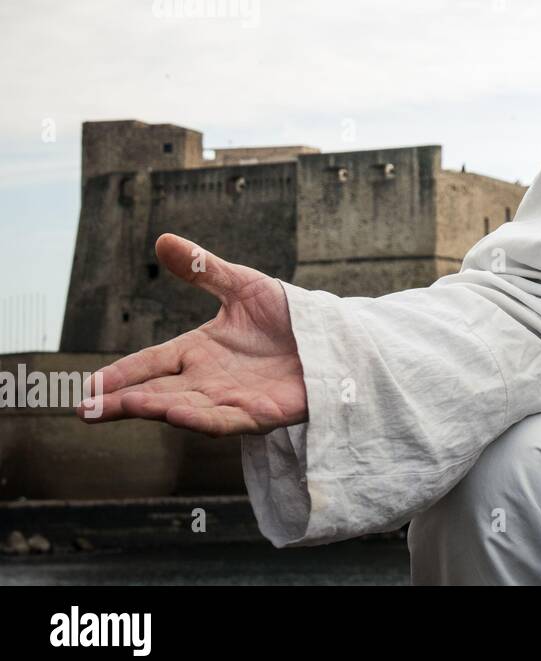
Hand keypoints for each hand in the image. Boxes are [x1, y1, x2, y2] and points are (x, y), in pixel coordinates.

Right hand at [77, 233, 306, 436]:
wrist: (335, 337)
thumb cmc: (288, 315)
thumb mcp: (243, 285)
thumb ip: (203, 269)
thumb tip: (163, 240)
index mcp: (199, 350)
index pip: (150, 363)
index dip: (120, 375)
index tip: (87, 387)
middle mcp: (209, 380)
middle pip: (157, 393)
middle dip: (122, 402)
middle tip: (84, 411)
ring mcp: (234, 399)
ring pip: (186, 409)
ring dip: (156, 409)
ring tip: (126, 406)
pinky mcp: (263, 414)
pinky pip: (228, 421)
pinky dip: (203, 420)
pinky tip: (179, 416)